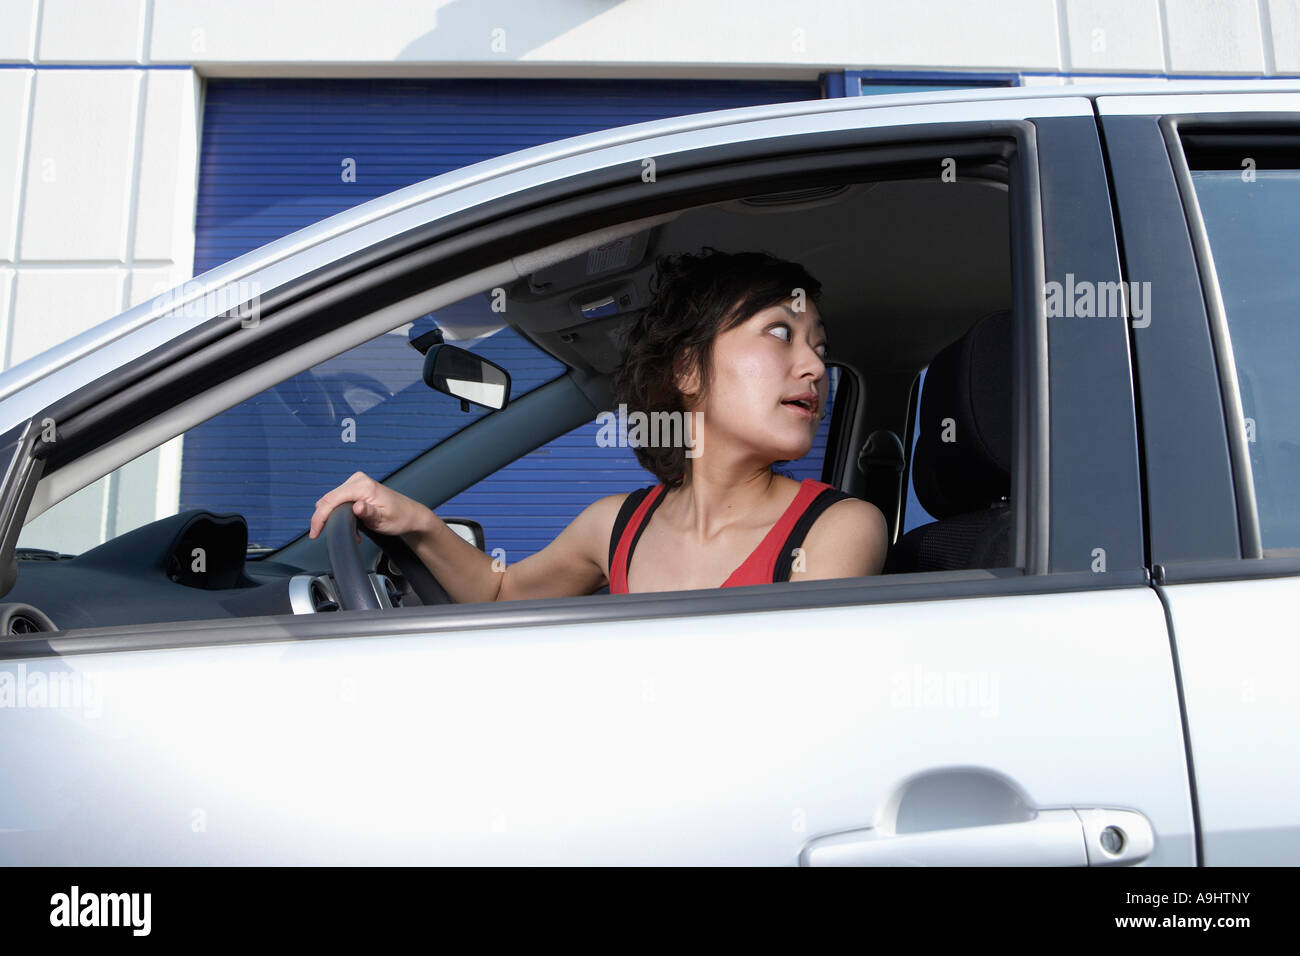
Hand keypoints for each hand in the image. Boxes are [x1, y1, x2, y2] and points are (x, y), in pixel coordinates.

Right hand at [308, 472, 429, 540]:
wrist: (409, 515)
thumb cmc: (399, 518)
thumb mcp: (383, 520)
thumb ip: (368, 513)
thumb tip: (356, 507)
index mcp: (363, 486)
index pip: (331, 500)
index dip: (319, 517)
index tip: (314, 533)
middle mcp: (358, 480)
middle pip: (328, 499)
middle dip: (325, 519)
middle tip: (329, 536)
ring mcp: (356, 482)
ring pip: (332, 500)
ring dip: (334, 518)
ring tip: (351, 532)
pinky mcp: (356, 487)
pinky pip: (339, 500)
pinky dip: (339, 514)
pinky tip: (351, 525)